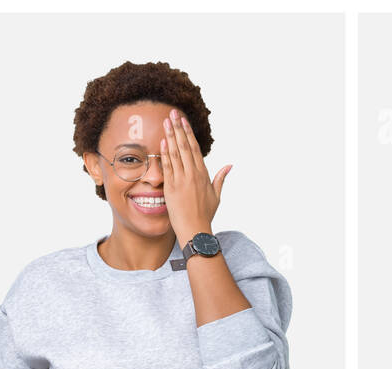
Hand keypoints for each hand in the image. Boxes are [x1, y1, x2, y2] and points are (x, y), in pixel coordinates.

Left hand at [160, 110, 230, 245]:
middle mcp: (193, 175)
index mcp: (203, 174)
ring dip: (170, 136)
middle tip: (172, 113)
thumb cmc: (205, 215)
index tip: (183, 121)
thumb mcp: (216, 196)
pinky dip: (165, 153)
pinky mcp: (171, 188)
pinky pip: (168, 167)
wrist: (195, 231)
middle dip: (179, 128)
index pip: (195, 149)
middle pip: (185, 146)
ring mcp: (182, 180)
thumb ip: (221, 178)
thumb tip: (229, 165)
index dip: (188, 133)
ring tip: (166, 122)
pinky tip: (162, 141)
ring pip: (176, 153)